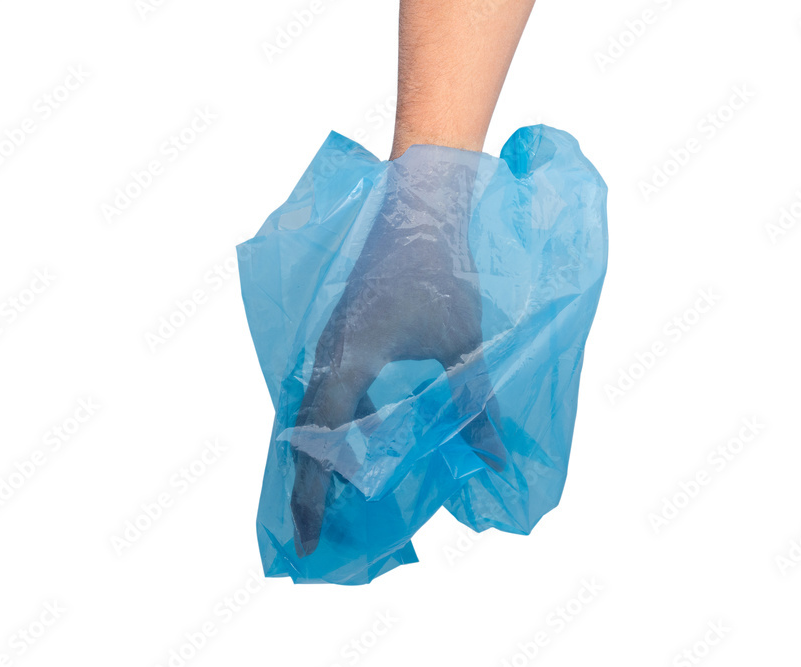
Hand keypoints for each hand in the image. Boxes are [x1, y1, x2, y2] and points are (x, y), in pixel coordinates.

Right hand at [289, 148, 506, 556]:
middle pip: (304, 436)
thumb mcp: (464, 343)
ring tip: (327, 502)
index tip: (309, 540)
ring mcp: (329, 345)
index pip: (319, 442)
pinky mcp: (340, 335)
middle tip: (313, 538)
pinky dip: (333, 426)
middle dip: (308, 488)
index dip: (312, 495)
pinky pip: (326, 392)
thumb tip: (496, 459)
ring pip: (311, 415)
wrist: (417, 205)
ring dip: (317, 457)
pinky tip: (353, 442)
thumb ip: (476, 403)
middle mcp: (327, 357)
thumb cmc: (442, 269)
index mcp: (348, 361)